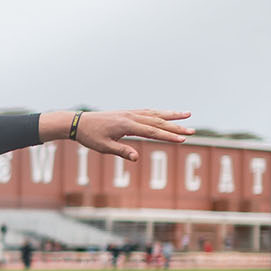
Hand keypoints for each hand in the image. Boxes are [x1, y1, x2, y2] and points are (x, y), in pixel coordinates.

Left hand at [62, 109, 192, 161]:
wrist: (79, 122)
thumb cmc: (90, 136)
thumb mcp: (104, 147)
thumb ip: (121, 151)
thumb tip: (136, 158)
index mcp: (126, 125)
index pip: (152, 131)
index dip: (168, 136)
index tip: (182, 140)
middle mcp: (131, 116)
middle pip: (158, 121)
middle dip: (176, 127)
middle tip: (192, 131)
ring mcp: (130, 113)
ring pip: (155, 113)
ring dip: (172, 115)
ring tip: (188, 115)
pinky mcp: (128, 112)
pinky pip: (147, 112)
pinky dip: (159, 113)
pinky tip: (167, 114)